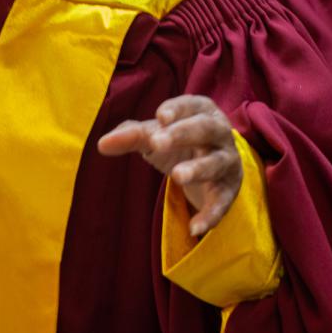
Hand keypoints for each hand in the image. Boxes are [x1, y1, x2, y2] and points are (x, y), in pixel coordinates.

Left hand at [97, 96, 242, 237]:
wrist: (209, 170)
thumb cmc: (178, 143)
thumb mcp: (154, 137)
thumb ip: (130, 136)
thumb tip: (102, 144)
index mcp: (201, 111)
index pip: (190, 105)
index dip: (176, 109)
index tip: (159, 117)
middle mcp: (219, 132)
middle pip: (206, 128)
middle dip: (182, 134)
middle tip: (157, 143)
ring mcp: (227, 161)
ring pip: (217, 162)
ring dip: (198, 168)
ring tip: (177, 177)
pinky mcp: (229, 189)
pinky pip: (223, 201)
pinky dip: (210, 214)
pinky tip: (195, 227)